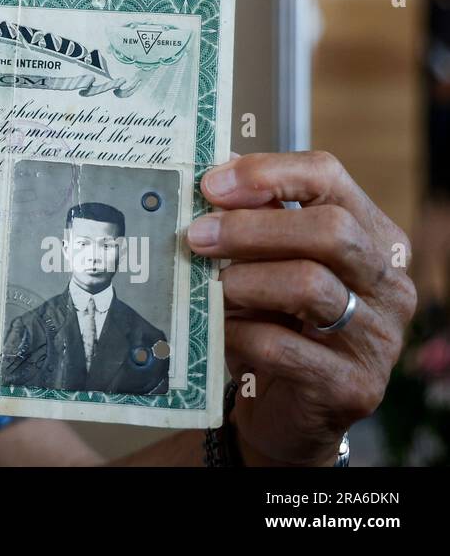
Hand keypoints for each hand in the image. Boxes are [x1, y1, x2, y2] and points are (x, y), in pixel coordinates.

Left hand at [186, 151, 416, 465]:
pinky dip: (239, 332)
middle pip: (330, 230)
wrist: (285, 411)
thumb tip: (213, 175)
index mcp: (374, 238)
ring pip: (310, 286)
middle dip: (250, 229)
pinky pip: (283, 347)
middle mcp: (390, 285)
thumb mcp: (269, 264)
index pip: (330, 177)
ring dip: (243, 280)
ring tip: (207, 286)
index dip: (268, 174)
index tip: (210, 185)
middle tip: (196, 236)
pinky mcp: (351, 387)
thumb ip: (254, 220)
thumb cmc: (277, 323)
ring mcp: (378, 339)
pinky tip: (217, 329)